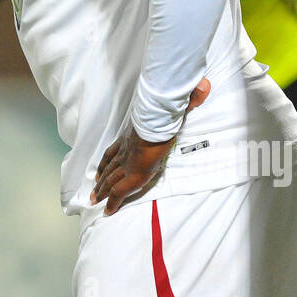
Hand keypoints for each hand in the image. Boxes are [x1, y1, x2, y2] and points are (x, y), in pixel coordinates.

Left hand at [90, 79, 210, 215]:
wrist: (156, 121)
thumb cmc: (162, 112)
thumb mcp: (172, 104)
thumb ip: (187, 98)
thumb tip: (203, 86)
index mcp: (130, 136)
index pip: (114, 150)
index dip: (107, 161)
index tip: (100, 168)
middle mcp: (125, 150)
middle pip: (109, 167)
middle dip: (101, 179)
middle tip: (94, 191)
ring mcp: (127, 163)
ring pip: (111, 180)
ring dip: (103, 190)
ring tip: (96, 200)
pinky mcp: (132, 175)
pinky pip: (119, 192)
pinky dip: (113, 202)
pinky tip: (108, 210)